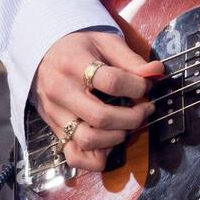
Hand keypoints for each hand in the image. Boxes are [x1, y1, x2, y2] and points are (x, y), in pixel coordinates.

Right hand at [32, 31, 164, 173]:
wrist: (43, 55)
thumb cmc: (79, 48)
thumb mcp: (105, 42)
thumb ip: (131, 59)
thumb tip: (156, 72)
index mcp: (74, 64)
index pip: (111, 81)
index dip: (137, 86)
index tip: (146, 85)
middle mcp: (61, 92)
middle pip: (101, 117)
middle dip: (133, 117)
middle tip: (145, 109)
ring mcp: (55, 114)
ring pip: (87, 140)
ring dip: (117, 137)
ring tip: (128, 124)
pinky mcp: (54, 131)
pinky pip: (74, 156)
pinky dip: (96, 157)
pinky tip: (109, 141)